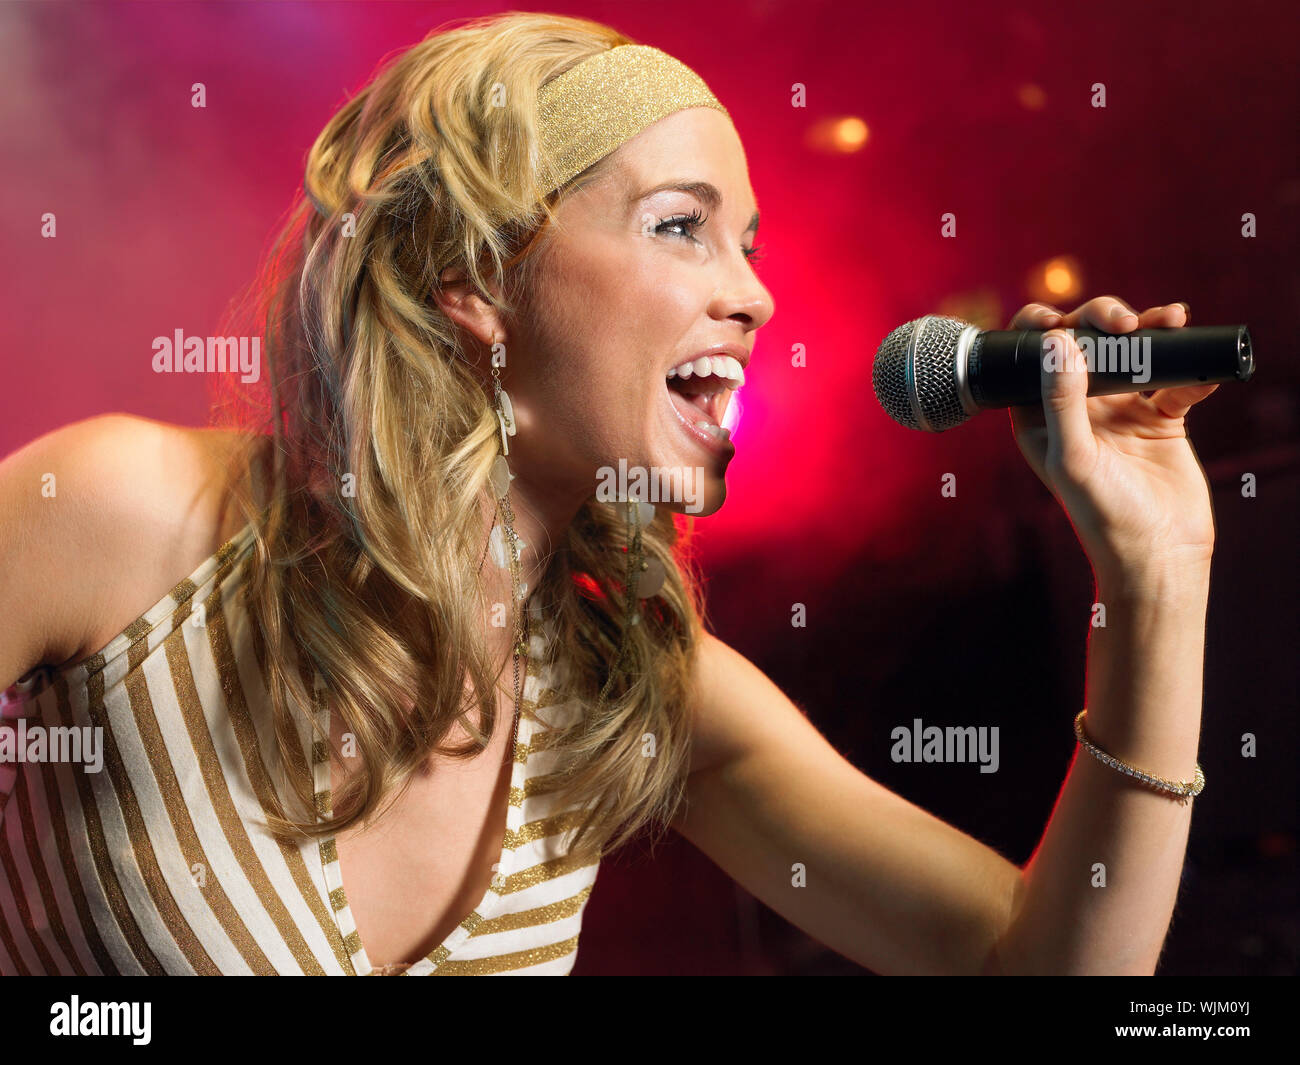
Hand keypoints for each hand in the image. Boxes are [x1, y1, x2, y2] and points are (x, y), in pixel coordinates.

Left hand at [1007, 296, 1217, 590]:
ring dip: (1149, 330)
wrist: (1157, 553)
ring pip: (1129, 352)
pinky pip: (1173, 379)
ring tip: (1168, 319)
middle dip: (1101, 319)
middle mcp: (1076, 408)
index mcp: (1039, 417)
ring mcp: (1118, 410)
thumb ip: (1062, 400)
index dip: (1040, 328)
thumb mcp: (1074, 457)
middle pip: (1084, 343)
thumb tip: (1057, 342)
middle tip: (1124, 322)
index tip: (1059, 318)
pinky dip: (1188, 368)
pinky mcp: (1159, 418)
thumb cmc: (1103, 515)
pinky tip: (1201, 371)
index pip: (1032, 358)